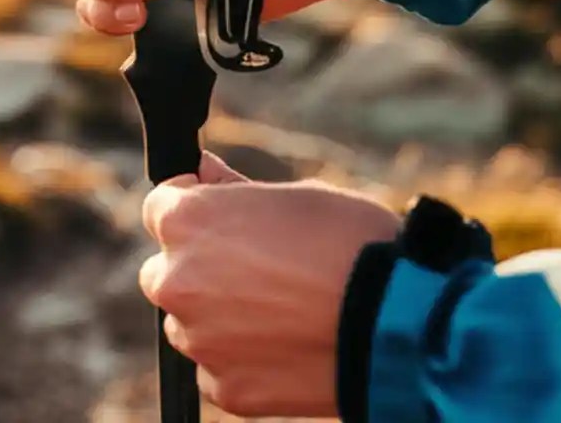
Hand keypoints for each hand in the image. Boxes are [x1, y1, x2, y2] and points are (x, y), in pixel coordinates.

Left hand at [139, 153, 399, 417]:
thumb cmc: (355, 244)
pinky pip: (216, 367)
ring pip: (189, 323)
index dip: (193, 205)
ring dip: (216, 315)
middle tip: (257, 268)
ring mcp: (198, 338)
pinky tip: (287, 343)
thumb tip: (203, 173)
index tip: (223, 215)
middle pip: (166, 270)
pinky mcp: (224, 386)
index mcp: (189, 221)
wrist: (400, 322)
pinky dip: (240, 358)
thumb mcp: (298, 195)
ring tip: (281, 310)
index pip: (159, 206)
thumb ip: (235, 189)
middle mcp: (178, 279)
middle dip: (198, 266)